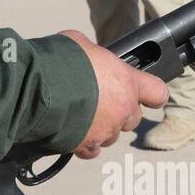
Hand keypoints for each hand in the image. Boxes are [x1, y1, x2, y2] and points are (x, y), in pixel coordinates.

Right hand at [60, 30, 168, 159]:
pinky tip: (74, 132)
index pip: (157, 92)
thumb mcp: (81, 44)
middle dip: (121, 111)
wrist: (37, 87)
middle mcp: (122, 109)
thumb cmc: (60, 60)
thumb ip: (95, 56)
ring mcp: (105, 130)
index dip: (151, 93)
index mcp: (127, 82)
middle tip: (102, 101)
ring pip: (112, 135)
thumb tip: (90, 58)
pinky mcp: (86, 144)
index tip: (145, 93)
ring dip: (103, 127)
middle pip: (133, 118)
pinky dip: (86, 143)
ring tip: (82, 115)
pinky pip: (92, 149)